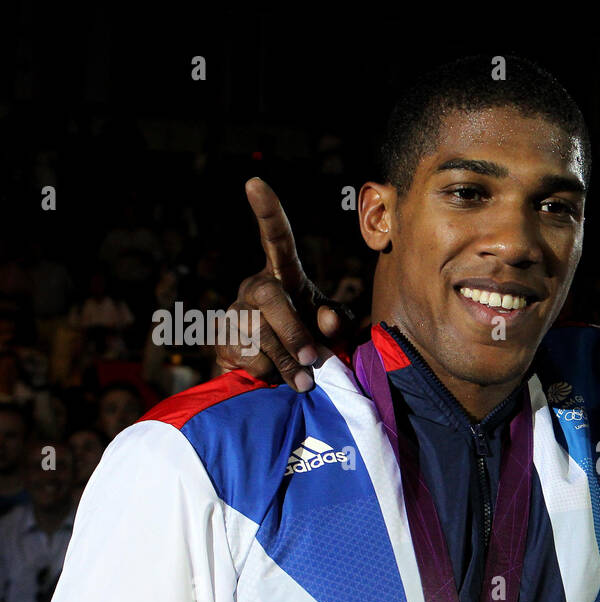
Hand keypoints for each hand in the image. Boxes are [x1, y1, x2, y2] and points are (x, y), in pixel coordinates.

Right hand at [217, 178, 353, 390]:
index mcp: (284, 277)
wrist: (280, 377)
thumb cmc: (314, 342)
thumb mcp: (334, 331)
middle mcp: (255, 288)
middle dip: (293, 331)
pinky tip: (272, 374)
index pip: (276, 240)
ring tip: (304, 380)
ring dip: (286, 361)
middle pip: (269, 298)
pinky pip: (245, 356)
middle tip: (314, 360)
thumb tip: (325, 318)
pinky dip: (268, 372)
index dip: (267, 212)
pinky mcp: (221, 340)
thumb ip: (338, 322)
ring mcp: (234, 312)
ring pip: (258, 334)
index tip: (254, 182)